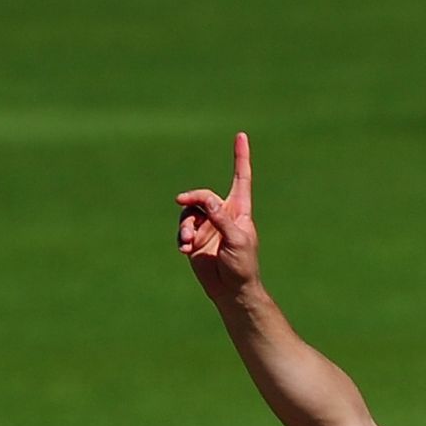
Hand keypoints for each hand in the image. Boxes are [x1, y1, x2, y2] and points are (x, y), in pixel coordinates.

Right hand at [177, 132, 259, 302]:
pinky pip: (182, 229)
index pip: (241, 178)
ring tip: (188, 242)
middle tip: (181, 201)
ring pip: (189, 213)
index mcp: (239, 210)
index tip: (241, 136)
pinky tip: (185, 248)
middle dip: (193, 198)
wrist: (231, 290)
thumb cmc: (243, 265)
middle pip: (203, 196)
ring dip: (186, 225)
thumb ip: (221, 218)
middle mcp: (223, 214)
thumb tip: (206, 200)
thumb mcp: (237, 239)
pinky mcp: (195, 239)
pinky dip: (182, 237)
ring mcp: (208, 226)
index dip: (241, 157)